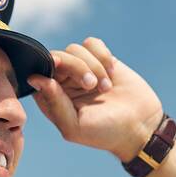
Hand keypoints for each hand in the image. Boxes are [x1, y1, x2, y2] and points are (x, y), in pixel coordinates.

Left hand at [27, 36, 163, 160]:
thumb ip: (54, 103)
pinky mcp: (101, 60)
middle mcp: (64, 82)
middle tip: (91, 86)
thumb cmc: (105, 133)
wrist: (141, 126)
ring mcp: (83, 69)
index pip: (39, 73)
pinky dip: (102, 55)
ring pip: (75, 49)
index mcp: (52, 99)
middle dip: (75, 67)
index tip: (60, 74)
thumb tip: (34, 78)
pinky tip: (111, 73)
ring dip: (93, 66)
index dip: (48, 69)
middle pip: (57, 57)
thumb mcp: (75, 126)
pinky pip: (92, 44)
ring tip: (105, 88)